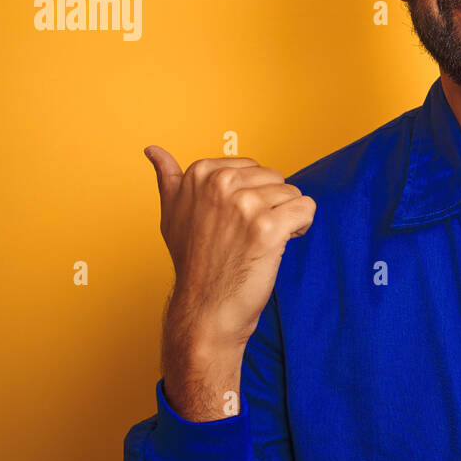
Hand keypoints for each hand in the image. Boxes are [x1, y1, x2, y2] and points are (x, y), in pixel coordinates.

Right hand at [143, 145, 315, 420]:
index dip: (252, 196)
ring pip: (293, 194)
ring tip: (260, 243)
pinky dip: (301, 228)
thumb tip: (153, 150)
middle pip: (276, 178)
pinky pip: (307, 209)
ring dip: (286, 219)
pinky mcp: (268, 227)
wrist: (205, 311)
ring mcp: (244, 204)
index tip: (233, 222)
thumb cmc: (194, 264)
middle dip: (271, 206)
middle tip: (247, 237)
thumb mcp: (171, 215)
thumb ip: (168, 179)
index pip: (253, 168)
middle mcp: (220, 184)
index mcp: (200, 173)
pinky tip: (280, 245)